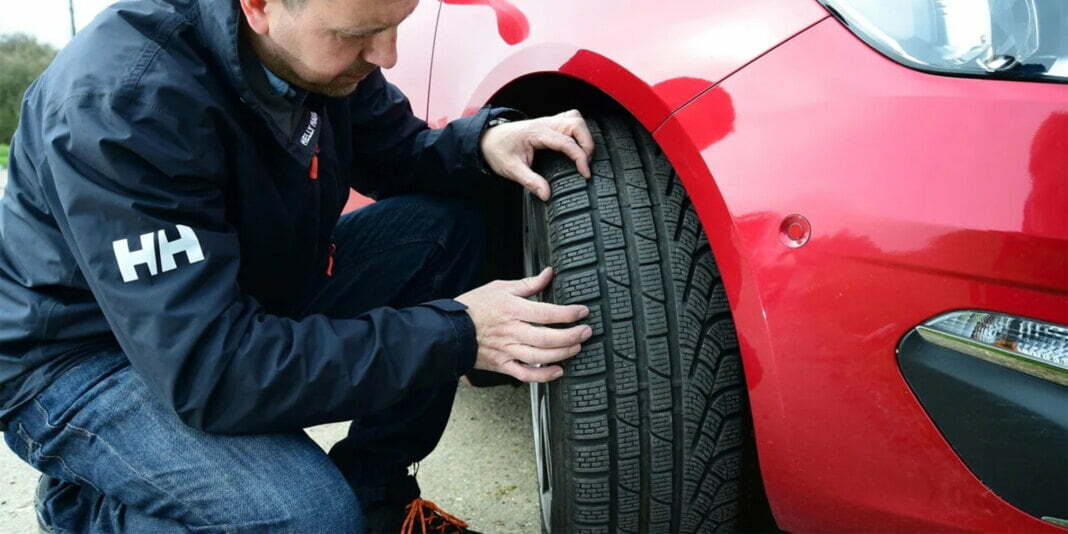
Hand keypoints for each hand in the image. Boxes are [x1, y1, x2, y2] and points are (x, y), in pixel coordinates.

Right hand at [455, 267, 591, 382]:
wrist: (449, 330)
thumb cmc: (474, 306)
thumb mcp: (500, 287)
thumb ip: (528, 284)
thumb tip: (549, 273)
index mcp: (513, 310)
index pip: (547, 312)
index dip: (569, 313)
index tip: (582, 311)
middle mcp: (512, 331)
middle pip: (548, 337)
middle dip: (572, 335)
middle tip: (586, 331)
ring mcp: (507, 350)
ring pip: (540, 357)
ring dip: (562, 354)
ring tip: (576, 347)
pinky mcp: (502, 364)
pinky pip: (525, 374)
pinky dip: (543, 376)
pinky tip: (557, 371)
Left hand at [480, 109, 595, 200]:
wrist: (486, 139)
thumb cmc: (498, 151)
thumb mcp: (511, 170)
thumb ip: (530, 182)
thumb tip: (546, 195)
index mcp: (537, 133)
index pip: (567, 142)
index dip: (580, 157)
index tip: (585, 173)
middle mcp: (544, 123)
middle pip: (576, 124)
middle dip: (587, 144)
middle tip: (585, 164)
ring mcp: (547, 121)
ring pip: (576, 119)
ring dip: (584, 135)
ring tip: (584, 155)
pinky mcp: (548, 123)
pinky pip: (569, 119)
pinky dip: (578, 130)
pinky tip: (577, 144)